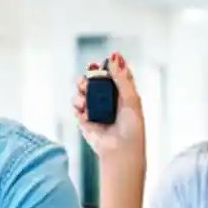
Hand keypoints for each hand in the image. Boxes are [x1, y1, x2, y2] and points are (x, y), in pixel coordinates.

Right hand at [73, 52, 144, 167]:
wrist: (120, 150)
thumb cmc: (131, 127)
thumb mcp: (131, 98)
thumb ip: (122, 78)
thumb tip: (115, 57)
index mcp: (123, 93)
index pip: (114, 73)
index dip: (108, 65)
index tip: (104, 60)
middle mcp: (108, 100)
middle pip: (94, 79)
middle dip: (90, 73)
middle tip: (90, 70)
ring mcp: (95, 109)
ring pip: (82, 90)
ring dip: (81, 87)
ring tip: (84, 92)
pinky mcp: (84, 119)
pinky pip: (76, 106)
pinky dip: (77, 104)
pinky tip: (84, 108)